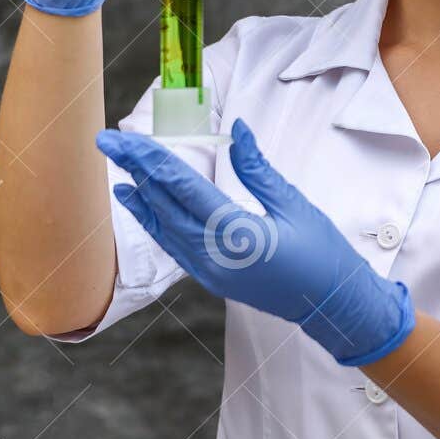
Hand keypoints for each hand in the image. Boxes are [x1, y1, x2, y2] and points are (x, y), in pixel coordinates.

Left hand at [96, 119, 415, 365]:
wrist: (333, 307)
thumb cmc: (323, 256)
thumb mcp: (293, 205)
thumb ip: (258, 169)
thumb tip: (236, 130)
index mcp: (237, 234)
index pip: (182, 187)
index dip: (149, 159)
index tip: (122, 139)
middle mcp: (215, 256)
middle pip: (164, 204)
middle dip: (135, 170)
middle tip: (106, 142)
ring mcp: (210, 272)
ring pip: (163, 227)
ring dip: (139, 195)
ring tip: (118, 168)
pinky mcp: (211, 278)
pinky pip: (173, 244)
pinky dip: (153, 220)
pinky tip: (140, 203)